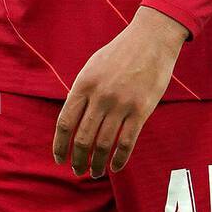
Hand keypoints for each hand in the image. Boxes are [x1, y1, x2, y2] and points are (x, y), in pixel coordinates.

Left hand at [53, 7, 188, 177]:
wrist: (151, 39)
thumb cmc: (120, 52)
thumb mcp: (93, 66)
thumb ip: (82, 92)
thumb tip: (72, 120)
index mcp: (84, 84)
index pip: (65, 122)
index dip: (60, 145)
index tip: (59, 159)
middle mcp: (100, 96)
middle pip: (83, 138)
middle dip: (78, 159)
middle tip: (78, 170)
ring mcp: (121, 104)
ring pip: (104, 144)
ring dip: (97, 163)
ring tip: (96, 171)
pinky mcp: (141, 110)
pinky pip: (126, 142)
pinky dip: (119, 159)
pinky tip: (115, 166)